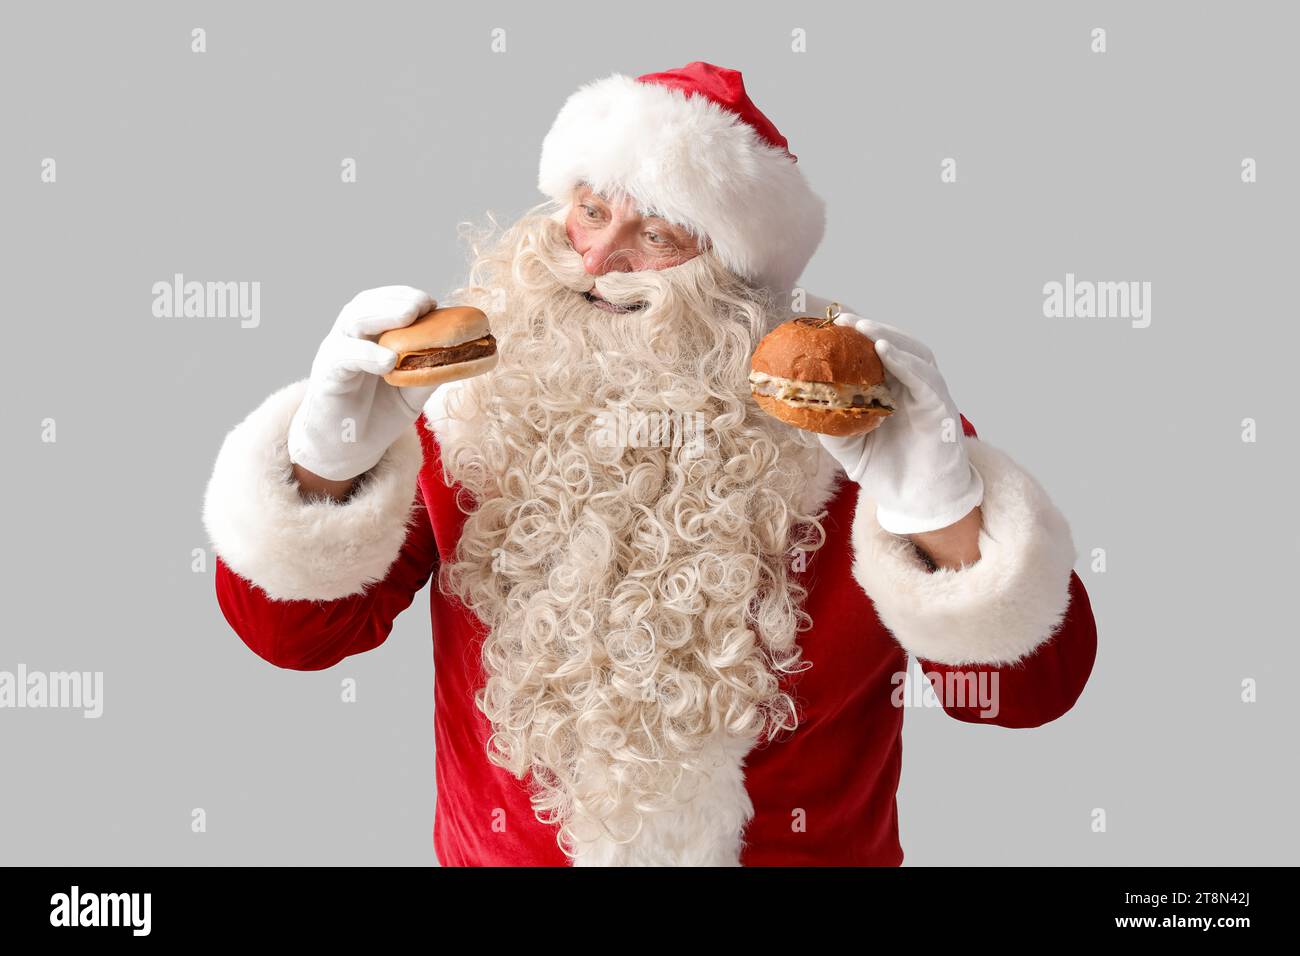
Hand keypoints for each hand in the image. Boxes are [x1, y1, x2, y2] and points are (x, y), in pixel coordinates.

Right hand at [288, 285, 440, 481]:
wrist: (346, 451)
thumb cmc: (377, 414)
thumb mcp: (411, 392)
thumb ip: (430, 372)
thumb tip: (463, 355)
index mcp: (369, 336)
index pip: (384, 303)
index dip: (407, 297)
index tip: (432, 302)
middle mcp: (349, 338)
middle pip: (367, 305)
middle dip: (397, 300)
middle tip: (423, 303)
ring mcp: (335, 354)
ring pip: (352, 322)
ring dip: (382, 315)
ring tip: (409, 316)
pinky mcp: (326, 376)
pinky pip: (343, 357)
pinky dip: (366, 354)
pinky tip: (388, 361)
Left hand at [817, 313, 983, 534]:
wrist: (917, 503)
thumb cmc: (887, 470)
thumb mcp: (848, 445)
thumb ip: (829, 423)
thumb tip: (798, 404)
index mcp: (895, 390)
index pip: (879, 354)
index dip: (859, 337)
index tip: (832, 324)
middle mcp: (915, 388)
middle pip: (899, 346)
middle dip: (873, 329)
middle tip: (845, 319)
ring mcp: (931, 396)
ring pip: (916, 356)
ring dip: (889, 338)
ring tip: (864, 329)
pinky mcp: (942, 411)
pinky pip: (925, 381)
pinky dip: (906, 363)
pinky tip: (885, 352)